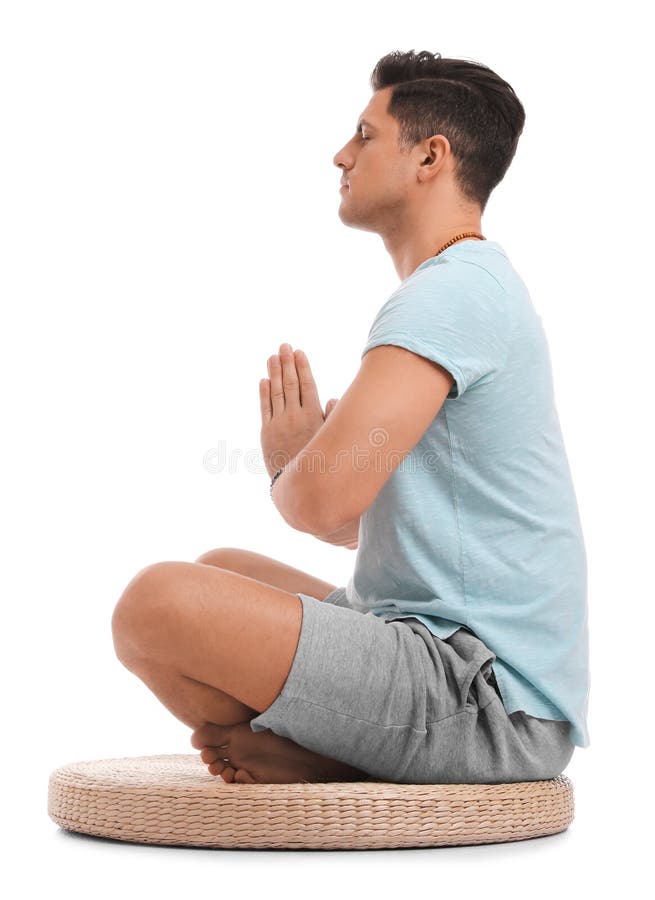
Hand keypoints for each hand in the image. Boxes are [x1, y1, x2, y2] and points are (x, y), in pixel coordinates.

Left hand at [260, 343, 327, 478]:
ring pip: (276, 392)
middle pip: (290, 384)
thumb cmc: (321, 463)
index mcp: (313, 416)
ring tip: (272, 357)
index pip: (307, 385)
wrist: (299, 485)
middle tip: (284, 347)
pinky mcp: (266, 433)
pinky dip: (263, 393)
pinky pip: (264, 408)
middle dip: (287, 363)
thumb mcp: (331, 440)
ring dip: (274, 372)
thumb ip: (332, 417)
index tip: (299, 352)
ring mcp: (278, 424)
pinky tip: (264, 380)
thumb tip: (333, 399)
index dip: (303, 367)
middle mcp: (295, 417)